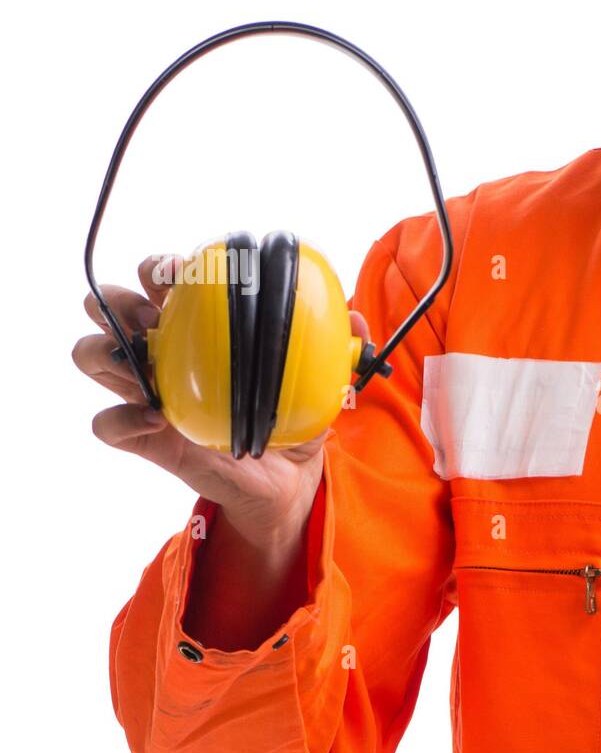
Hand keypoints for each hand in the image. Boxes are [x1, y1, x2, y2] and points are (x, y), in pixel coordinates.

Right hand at [73, 253, 371, 545]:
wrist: (288, 484)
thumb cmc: (293, 422)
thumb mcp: (322, 385)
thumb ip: (337, 349)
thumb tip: (355, 319)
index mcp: (200, 330)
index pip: (162, 282)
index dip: (160, 268)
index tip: (181, 271)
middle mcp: (165, 354)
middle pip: (112, 307)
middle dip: (121, 297)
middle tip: (153, 311)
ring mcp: (149, 393)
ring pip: (94, 355)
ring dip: (105, 349)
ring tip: (142, 361)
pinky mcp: (147, 438)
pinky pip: (108, 424)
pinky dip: (120, 417)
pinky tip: (155, 418)